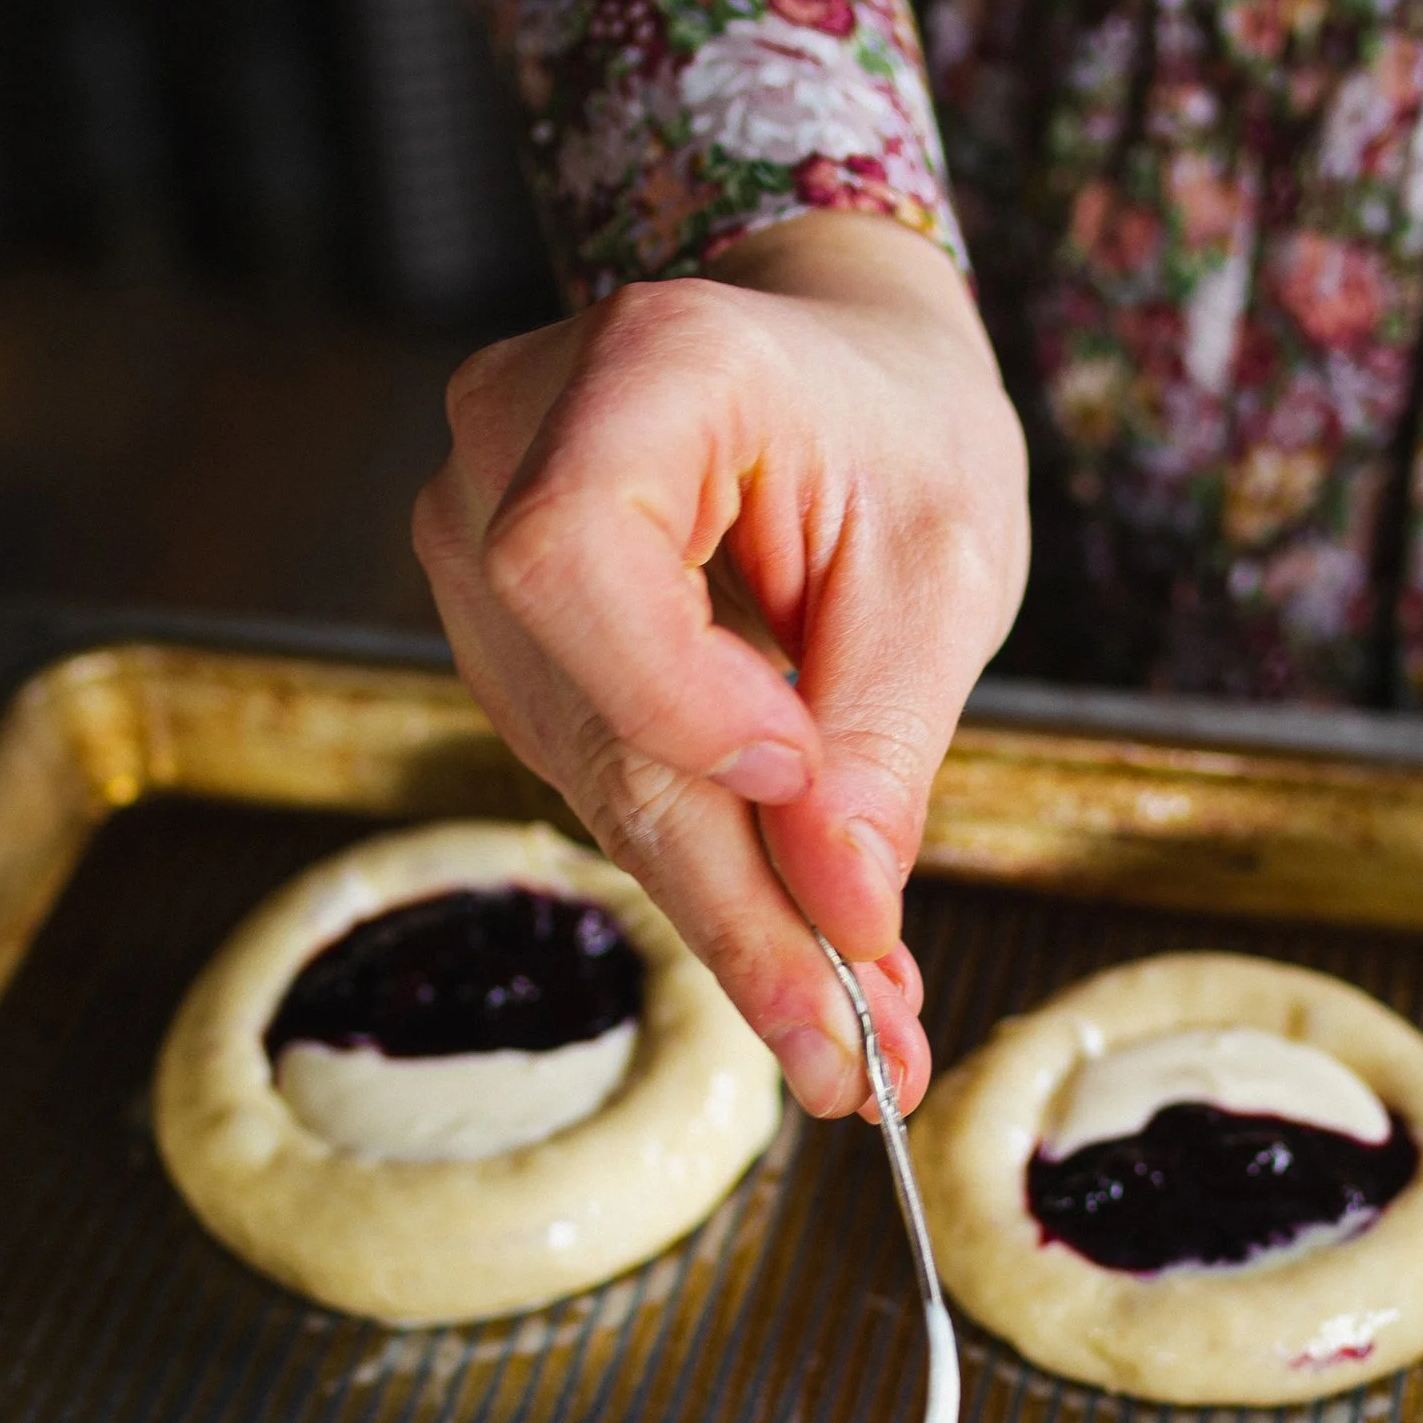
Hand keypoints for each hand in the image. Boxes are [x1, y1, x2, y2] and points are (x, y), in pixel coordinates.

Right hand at [413, 213, 1027, 1116]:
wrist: (838, 367)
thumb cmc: (900, 431)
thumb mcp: (942, 567)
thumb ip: (882, 739)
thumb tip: (844, 912)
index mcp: (638, 368)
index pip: (569, 557)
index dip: (674, 698)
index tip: (803, 784)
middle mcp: (511, 446)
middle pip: (594, 720)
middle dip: (737, 906)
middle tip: (851, 1055)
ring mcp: (481, 546)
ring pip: (600, 779)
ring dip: (735, 914)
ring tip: (866, 1028)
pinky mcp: (506, 639)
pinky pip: (603, 778)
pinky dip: (712, 869)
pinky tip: (809, 946)